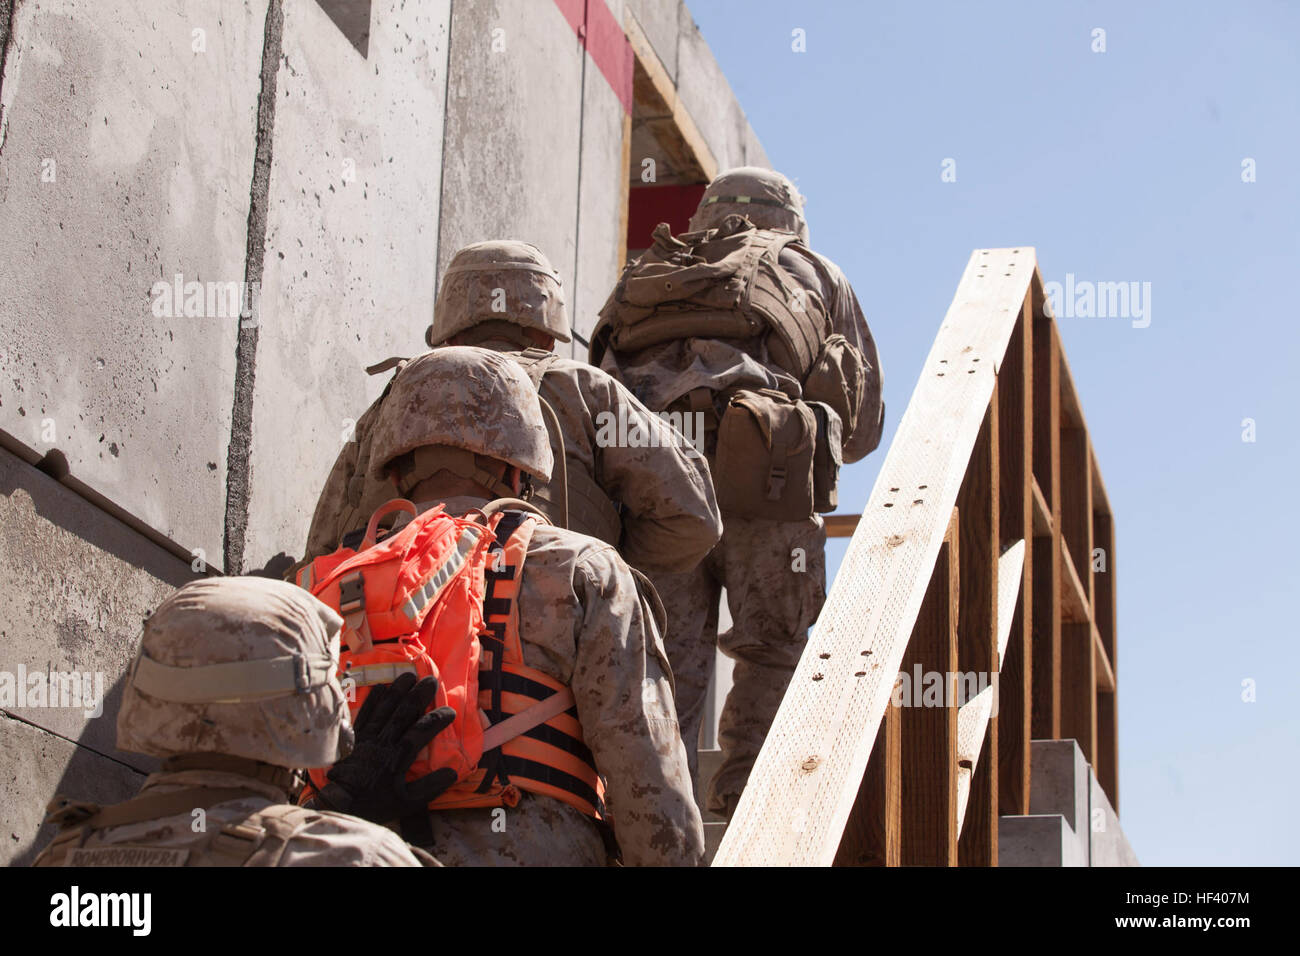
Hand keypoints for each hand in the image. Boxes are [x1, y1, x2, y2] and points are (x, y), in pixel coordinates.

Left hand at [314, 672, 457, 821]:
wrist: (340, 804)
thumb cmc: (376, 803)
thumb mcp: (407, 802)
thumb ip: (430, 787)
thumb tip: (453, 773)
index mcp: (398, 758)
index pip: (420, 733)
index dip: (436, 720)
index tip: (450, 711)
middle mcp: (383, 743)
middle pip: (402, 714)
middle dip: (417, 696)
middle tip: (430, 680)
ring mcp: (367, 737)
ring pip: (384, 709)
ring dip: (397, 691)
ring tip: (408, 675)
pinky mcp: (355, 737)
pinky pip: (364, 714)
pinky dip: (372, 700)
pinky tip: (380, 687)